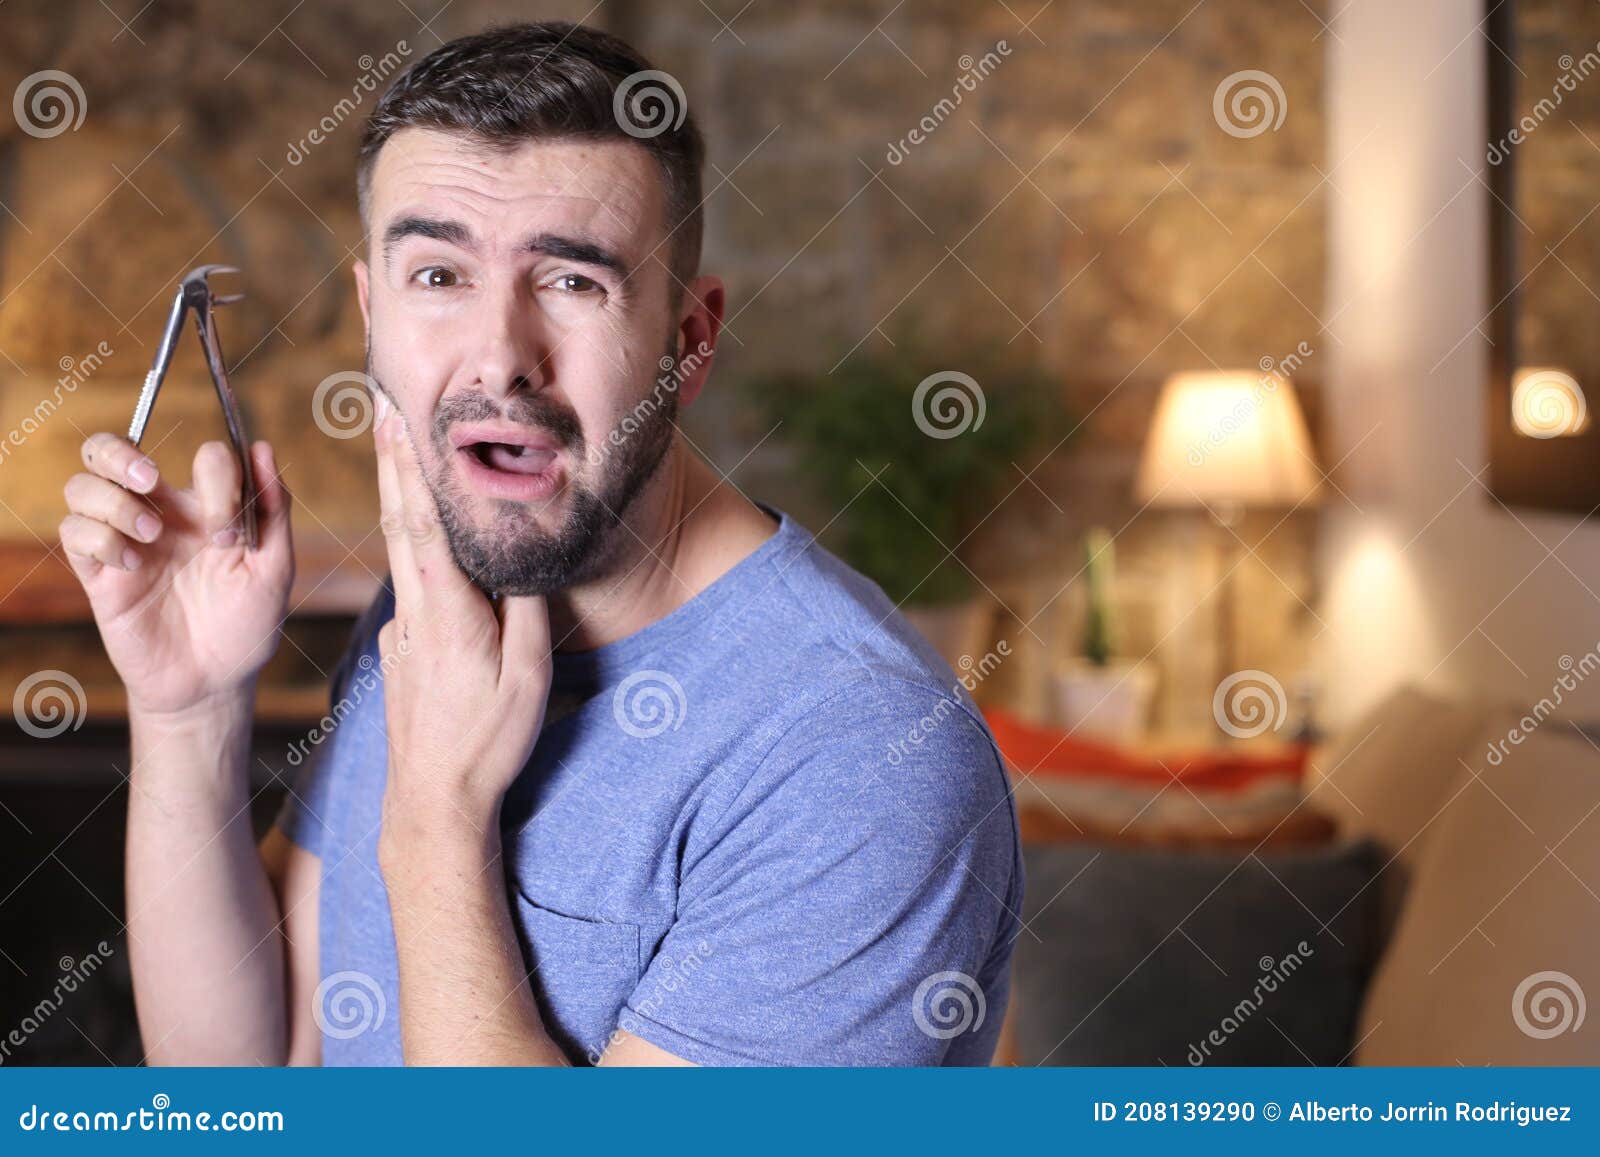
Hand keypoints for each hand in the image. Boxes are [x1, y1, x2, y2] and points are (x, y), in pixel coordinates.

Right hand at [59, 433, 294, 718]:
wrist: (214, 681)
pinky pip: (73, 533)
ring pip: (82, 487)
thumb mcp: (273, 568)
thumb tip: (261, 448)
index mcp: (207, 507)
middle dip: (121, 453)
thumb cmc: (245, 624)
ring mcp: (125, 541)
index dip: (220, 480)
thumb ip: (273, 509)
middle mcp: (161, 516)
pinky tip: (132, 565)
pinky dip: (99, 539)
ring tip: (150, 535)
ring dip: (114, 501)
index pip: (204, 458)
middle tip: (153, 481)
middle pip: (110, 451)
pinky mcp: (99, 575)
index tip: (233, 533)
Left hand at [370, 403, 551, 830]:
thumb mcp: (529, 675)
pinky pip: (411, 582)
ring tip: (397, 448)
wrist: (431, 798)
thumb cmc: (487, 740)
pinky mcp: (402, 645)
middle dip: (392, 460)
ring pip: (402, 551)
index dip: (410, 467)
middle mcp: (414, 612)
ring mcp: (401, 628)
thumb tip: (520, 560)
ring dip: (400, 496)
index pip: (423, 523)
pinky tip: (423, 532)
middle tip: (382, 406)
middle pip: (400, 521)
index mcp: (446, 611)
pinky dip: (413, 544)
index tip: (398, 419)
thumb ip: (525, 610)